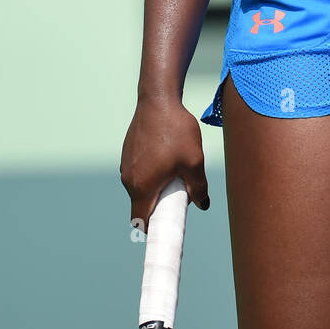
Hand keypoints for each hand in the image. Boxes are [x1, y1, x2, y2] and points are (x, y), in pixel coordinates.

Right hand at [120, 96, 210, 234]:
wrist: (158, 99)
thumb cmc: (176, 131)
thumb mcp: (194, 161)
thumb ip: (199, 187)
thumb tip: (203, 205)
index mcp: (142, 187)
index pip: (140, 221)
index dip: (152, 229)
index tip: (165, 229)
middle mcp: (128, 179)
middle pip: (141, 204)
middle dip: (159, 205)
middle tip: (180, 193)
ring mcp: (125, 165)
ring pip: (140, 186)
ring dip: (156, 186)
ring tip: (175, 169)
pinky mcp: (127, 153)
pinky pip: (138, 171)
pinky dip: (151, 171)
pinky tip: (167, 155)